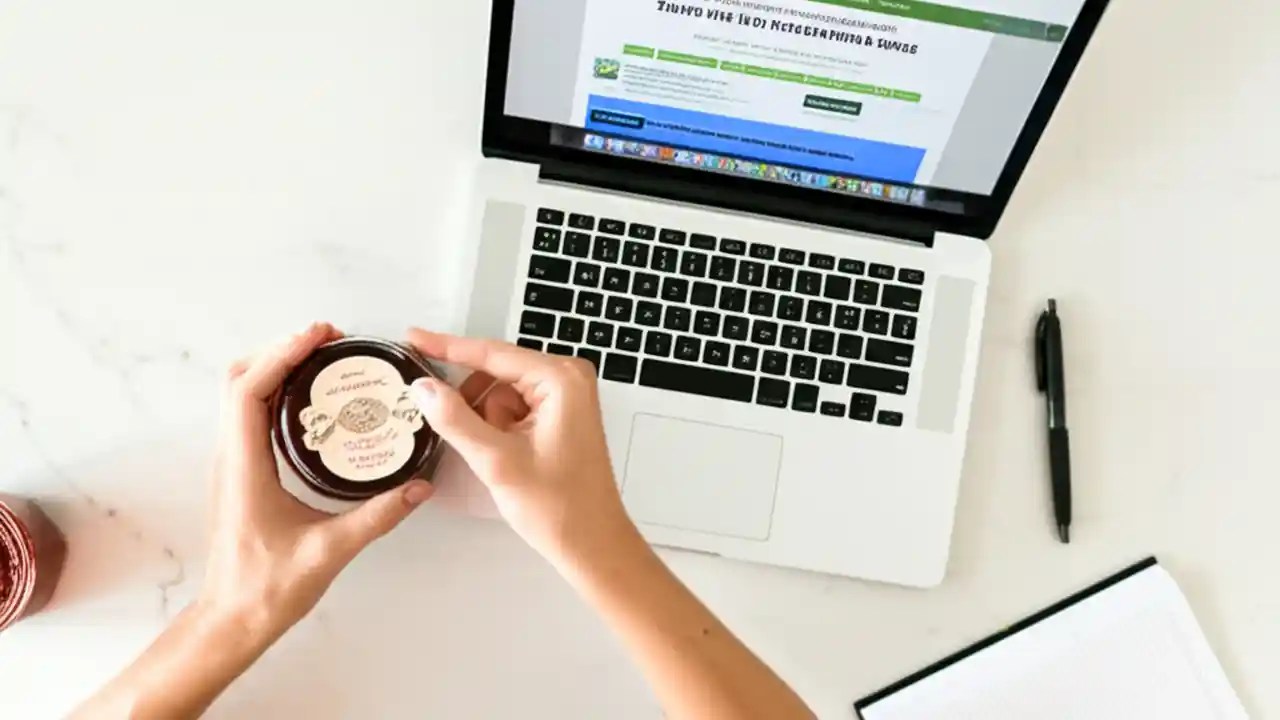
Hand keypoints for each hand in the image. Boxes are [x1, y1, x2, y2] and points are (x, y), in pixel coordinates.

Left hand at [200, 323, 432, 636]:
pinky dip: (275, 392)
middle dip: (280, 350)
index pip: (249, 390)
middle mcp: (231, 457)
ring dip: (275, 367)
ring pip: (240, 395)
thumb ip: (378, 516)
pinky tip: (313, 402)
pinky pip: (249, 416)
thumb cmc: (267, 590)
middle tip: (327, 341)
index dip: (282, 354)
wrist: (231, 621)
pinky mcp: (241, 473)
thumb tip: (419, 486)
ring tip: (322, 359)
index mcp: (245, 467)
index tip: (319, 335)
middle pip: (239, 379)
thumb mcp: (330, 551)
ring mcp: (233, 464)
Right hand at [404, 329, 636, 566]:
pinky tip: (504, 456)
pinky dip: (497, 429)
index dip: (448, 347)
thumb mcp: (497, 462)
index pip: (492, 352)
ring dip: (486, 422)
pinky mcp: (559, 415)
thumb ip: (455, 419)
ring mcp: (565, 396)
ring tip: (499, 458)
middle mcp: (567, 378)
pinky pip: (513, 408)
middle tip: (474, 441)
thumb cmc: (559, 507)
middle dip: (474, 405)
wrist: (592, 544)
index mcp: (561, 379)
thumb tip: (422, 387)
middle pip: (495, 372)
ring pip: (499, 393)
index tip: (414, 338)